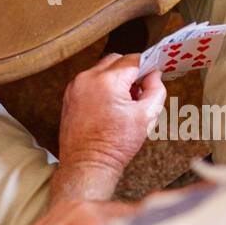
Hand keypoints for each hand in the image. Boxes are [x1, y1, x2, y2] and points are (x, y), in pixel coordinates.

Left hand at [54, 52, 165, 201]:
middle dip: (130, 71)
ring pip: (101, 69)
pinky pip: (89, 81)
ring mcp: (75, 86)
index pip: (133, 60)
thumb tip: (154, 75)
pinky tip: (109, 106)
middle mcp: (87, 78)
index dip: (147, 67)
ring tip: (123, 102)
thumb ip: (155, 90)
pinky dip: (101, 86)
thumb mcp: (146, 117)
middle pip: (116, 60)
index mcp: (107, 81)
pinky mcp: (69, 95)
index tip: (153, 75)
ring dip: (115, 78)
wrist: (88, 164)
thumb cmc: (114, 145)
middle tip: (139, 91)